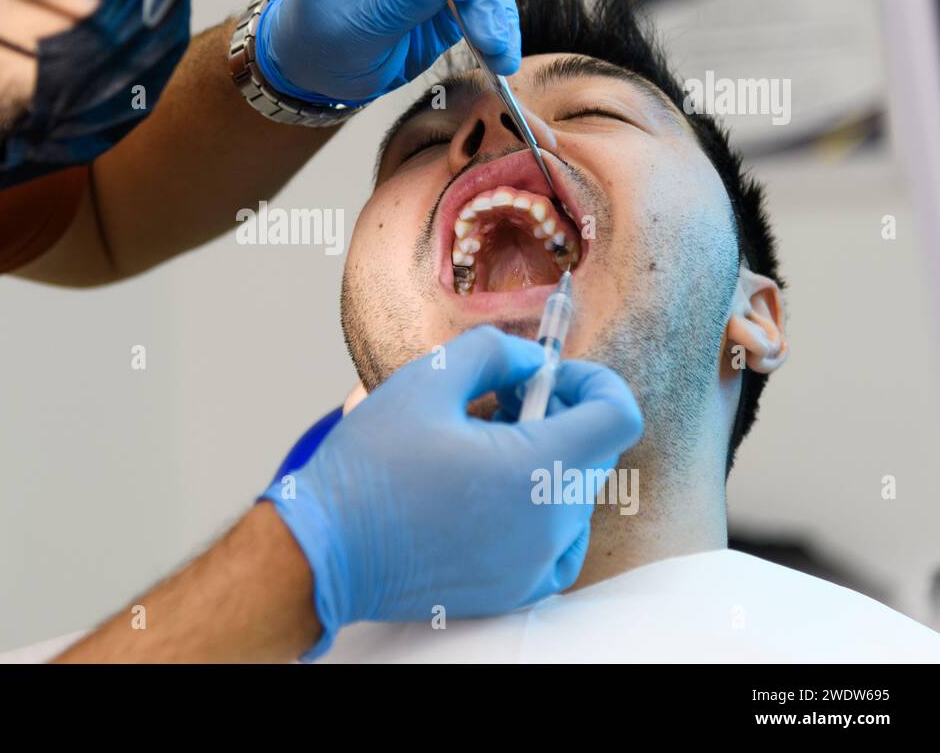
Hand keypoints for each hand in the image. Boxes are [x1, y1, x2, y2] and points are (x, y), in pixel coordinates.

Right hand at [261, 326, 642, 658]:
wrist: (326, 552)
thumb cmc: (370, 468)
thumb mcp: (428, 379)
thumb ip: (496, 353)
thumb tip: (535, 364)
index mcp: (536, 471)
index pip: (618, 415)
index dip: (592, 381)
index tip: (548, 376)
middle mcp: (550, 526)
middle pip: (596, 452)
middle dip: (560, 415)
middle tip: (499, 403)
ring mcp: (536, 566)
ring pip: (575, 495)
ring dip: (546, 461)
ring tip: (482, 449)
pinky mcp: (516, 591)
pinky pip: (558, 542)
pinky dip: (539, 510)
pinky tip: (489, 493)